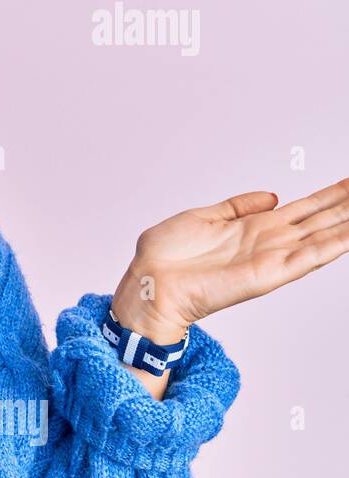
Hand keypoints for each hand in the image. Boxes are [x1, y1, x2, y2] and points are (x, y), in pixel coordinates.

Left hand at [113, 177, 348, 344]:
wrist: (149, 282)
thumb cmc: (165, 255)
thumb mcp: (204, 216)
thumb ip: (238, 206)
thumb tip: (271, 196)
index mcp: (253, 227)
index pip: (303, 208)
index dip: (329, 195)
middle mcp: (268, 241)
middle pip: (321, 219)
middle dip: (346, 204)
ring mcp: (272, 257)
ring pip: (323, 236)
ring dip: (347, 222)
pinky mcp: (269, 274)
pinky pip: (309, 257)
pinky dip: (334, 245)